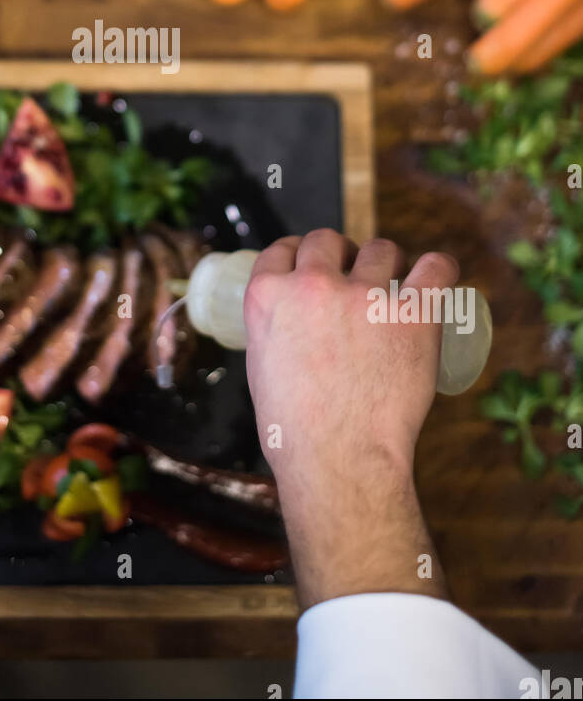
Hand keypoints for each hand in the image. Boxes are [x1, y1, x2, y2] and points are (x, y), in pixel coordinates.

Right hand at [243, 230, 458, 609]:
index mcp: (268, 295)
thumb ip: (274, 336)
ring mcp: (363, 294)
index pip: (282, 249)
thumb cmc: (295, 432)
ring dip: (386, 263)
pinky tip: (437, 275)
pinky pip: (435, 267)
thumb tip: (292, 329)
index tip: (313, 265)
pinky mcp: (412, 312)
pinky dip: (438, 267)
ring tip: (397, 284)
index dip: (300, 254)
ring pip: (380, 249)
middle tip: (355, 278)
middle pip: (328, 240)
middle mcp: (312, 284)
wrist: (337, 460)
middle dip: (341, 254)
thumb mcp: (261, 370)